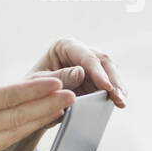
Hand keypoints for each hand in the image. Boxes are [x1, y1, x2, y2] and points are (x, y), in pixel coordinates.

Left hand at [0, 37, 126, 150]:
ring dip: (118, 87)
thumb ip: (61, 77)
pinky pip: (110, 83)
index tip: (106, 86)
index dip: (97, 72)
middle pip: (103, 61)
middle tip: (118, 97)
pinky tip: (120, 103)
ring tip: (122, 102)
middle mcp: (80, 52)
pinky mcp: (96, 79)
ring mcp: (90, 66)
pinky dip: (116, 93)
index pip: (85, 56)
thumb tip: (81, 72)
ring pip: (111, 71)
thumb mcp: (40, 83)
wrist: (30, 104)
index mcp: (64, 46)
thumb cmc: (31, 89)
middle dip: (112, 80)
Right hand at [0, 44, 74, 150]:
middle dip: (45, 106)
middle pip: (14, 118)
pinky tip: (39, 123)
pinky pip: (2, 143)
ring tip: (64, 107)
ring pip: (12, 133)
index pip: (1, 98)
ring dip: (40, 119)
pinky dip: (24, 132)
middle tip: (72, 94)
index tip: (53, 83)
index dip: (30, 91)